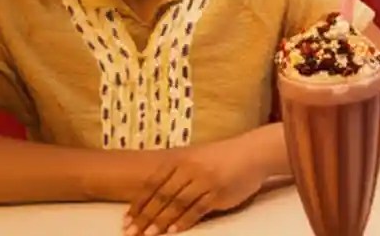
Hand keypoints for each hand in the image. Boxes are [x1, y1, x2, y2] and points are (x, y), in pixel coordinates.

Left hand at [125, 140, 266, 234]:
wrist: (252, 153)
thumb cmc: (221, 157)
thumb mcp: (195, 157)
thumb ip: (175, 172)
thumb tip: (151, 195)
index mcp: (181, 159)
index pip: (152, 184)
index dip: (138, 203)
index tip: (127, 220)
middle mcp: (190, 169)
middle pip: (162, 196)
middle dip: (145, 216)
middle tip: (131, 233)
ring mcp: (205, 181)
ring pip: (177, 204)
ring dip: (161, 221)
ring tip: (148, 235)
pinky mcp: (218, 193)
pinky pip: (197, 210)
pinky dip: (184, 222)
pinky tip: (174, 231)